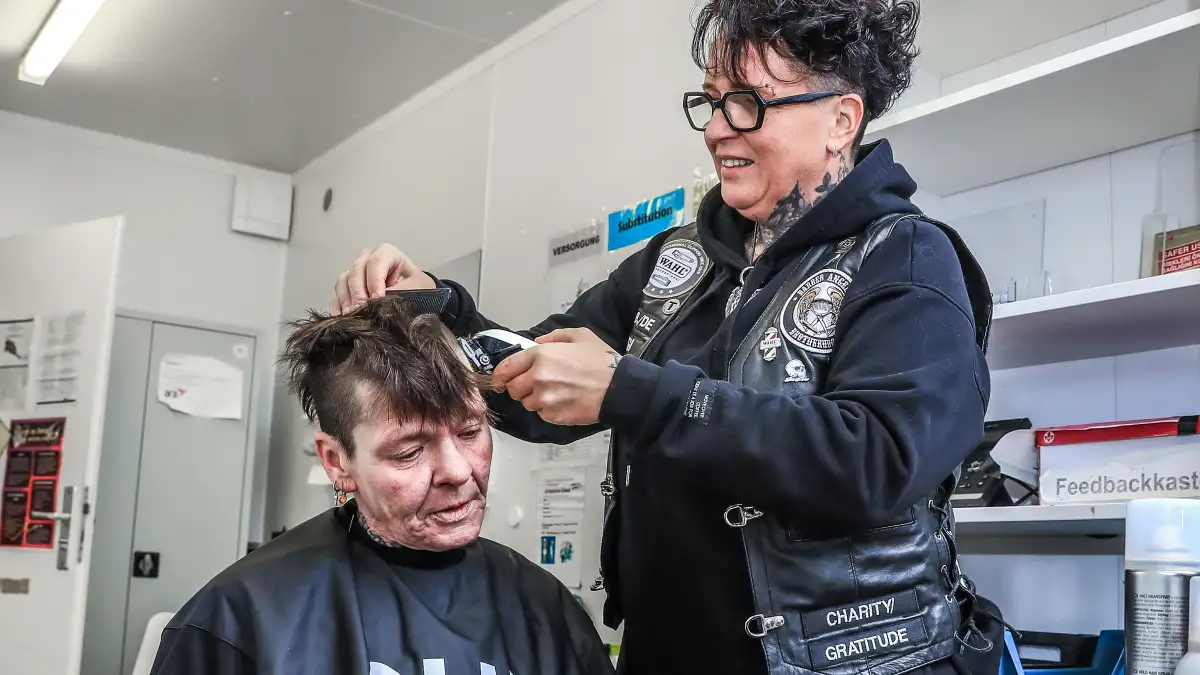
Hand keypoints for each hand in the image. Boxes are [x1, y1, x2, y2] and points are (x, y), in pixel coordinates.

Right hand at [331, 244, 433, 314]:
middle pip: (356, 270)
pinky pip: (337, 295)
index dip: (375, 280)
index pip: (376, 262)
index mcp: (386, 253)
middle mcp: (367, 259)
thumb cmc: (417, 287)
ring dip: (346, 299)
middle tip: (361, 310)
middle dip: (358, 292)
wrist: (416, 297)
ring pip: (343, 281)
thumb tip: (378, 302)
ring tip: (353, 315)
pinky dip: (338, 306)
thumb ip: (400, 291)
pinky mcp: (348, 288)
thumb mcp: (417, 286)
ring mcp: (355, 273)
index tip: (377, 299)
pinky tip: (343, 319)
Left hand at [491, 328, 619, 425]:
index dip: (500, 374)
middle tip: (535, 383)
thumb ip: (554, 336)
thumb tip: (538, 341)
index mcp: (541, 356)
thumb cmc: (602, 362)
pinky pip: (541, 414)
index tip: (501, 378)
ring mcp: (545, 399)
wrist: (619, 388)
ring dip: (535, 398)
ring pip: (526, 403)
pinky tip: (563, 400)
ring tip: (555, 391)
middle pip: (513, 388)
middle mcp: (538, 377)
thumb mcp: (579, 335)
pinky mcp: (553, 415)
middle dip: (520, 386)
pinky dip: (548, 409)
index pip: (506, 368)